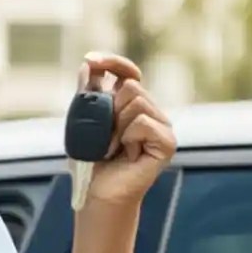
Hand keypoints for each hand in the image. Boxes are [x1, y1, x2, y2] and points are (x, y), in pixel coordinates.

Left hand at [77, 52, 176, 207]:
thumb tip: (87, 65)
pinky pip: (143, 122)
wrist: (97, 192)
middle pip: (131, 86)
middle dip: (109, 109)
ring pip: (137, 102)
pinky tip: (127, 153)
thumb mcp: (84, 122)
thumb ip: (87, 93)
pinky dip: (127, 137)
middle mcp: (151, 112)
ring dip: (115, 126)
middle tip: (105, 135)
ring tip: (114, 147)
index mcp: (132, 105)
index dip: (112, 62)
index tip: (90, 60)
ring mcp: (162, 126)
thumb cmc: (91, 161)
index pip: (128, 72)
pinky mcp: (167, 142)